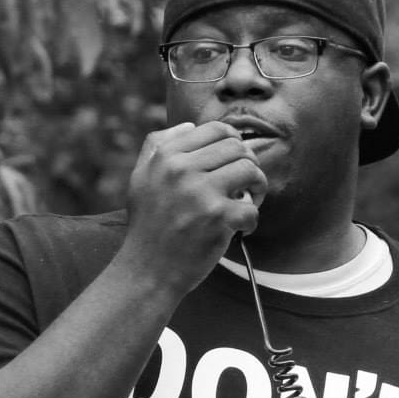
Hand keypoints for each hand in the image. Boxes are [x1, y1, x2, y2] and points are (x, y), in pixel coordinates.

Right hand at [124, 121, 265, 289]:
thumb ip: (157, 146)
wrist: (147, 271)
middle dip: (249, 163)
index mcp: (166, 156)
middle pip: (237, 147)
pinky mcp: (218, 218)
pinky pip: (252, 208)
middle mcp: (182, 169)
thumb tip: (189, 126)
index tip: (234, 160)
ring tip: (249, 201)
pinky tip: (240, 229)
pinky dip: (252, 221)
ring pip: (250, 170)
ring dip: (258, 186)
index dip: (233, 142)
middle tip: (246, 183)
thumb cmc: (148, 226)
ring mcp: (201, 193)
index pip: (216, 129)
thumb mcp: (140, 178)